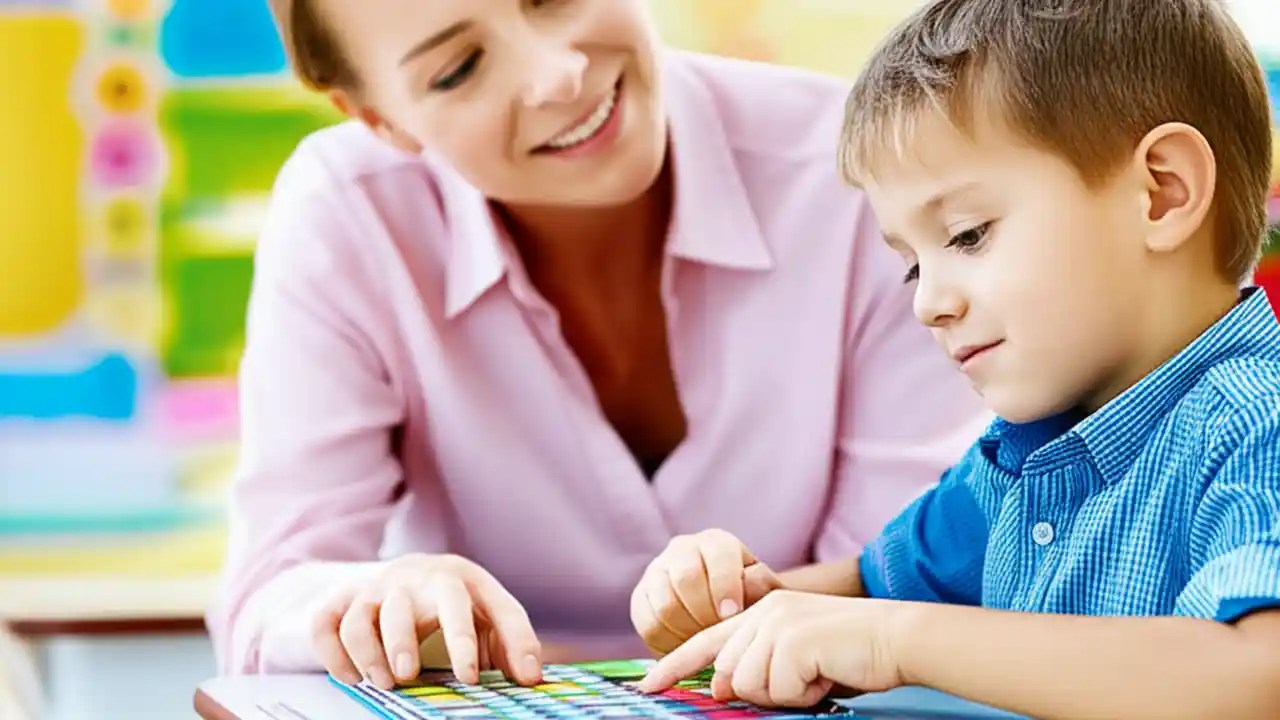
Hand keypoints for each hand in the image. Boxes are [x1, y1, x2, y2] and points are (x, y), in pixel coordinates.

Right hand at [312, 554, 542, 689]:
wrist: (418, 573)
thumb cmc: (463, 602)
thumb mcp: (495, 613)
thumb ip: (517, 642)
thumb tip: (532, 677)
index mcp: (451, 578)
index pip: (456, 604)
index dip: (461, 640)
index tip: (470, 677)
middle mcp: (408, 579)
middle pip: (398, 606)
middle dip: (400, 642)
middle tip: (408, 676)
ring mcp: (373, 589)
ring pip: (356, 617)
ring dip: (365, 653)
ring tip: (385, 682)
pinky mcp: (343, 602)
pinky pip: (324, 624)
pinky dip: (331, 653)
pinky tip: (351, 677)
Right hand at [631, 530, 782, 656]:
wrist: (726, 611)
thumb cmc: (751, 599)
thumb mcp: (765, 590)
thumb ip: (763, 585)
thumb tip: (748, 585)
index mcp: (716, 542)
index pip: (717, 556)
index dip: (725, 588)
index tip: (732, 615)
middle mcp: (682, 549)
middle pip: (686, 579)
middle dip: (705, 614)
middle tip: (718, 635)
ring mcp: (657, 572)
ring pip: (665, 605)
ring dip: (687, 632)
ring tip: (705, 643)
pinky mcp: (640, 598)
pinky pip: (648, 625)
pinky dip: (668, 642)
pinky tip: (686, 647)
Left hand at [638, 590, 906, 706]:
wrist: (894, 637)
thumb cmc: (850, 653)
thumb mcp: (796, 655)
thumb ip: (757, 665)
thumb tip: (718, 687)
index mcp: (760, 611)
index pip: (706, 641)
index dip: (674, 666)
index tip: (647, 685)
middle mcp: (762, 613)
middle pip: (728, 675)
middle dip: (763, 691)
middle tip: (803, 679)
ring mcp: (775, 624)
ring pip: (747, 685)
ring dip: (784, 693)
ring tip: (816, 674)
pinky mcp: (792, 640)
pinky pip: (777, 690)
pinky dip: (803, 694)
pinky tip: (825, 675)